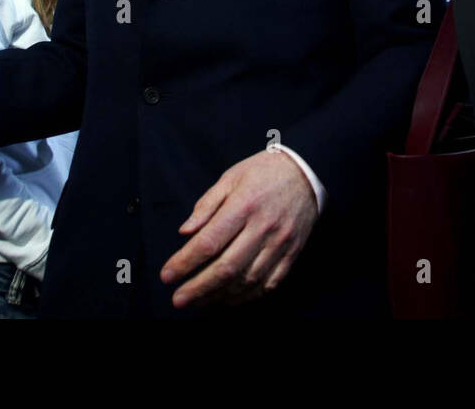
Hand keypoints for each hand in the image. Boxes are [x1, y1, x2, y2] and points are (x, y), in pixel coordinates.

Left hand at [159, 150, 317, 308]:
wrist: (307, 173)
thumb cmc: (263, 173)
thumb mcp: (231, 177)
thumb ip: (206, 205)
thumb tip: (185, 232)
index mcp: (244, 205)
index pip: (209, 242)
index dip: (185, 262)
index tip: (167, 275)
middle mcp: (263, 227)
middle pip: (227, 268)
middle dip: (198, 288)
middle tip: (178, 300)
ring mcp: (280, 243)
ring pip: (247, 280)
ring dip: (220, 295)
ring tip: (200, 302)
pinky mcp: (292, 253)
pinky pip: (269, 284)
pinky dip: (247, 296)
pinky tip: (229, 298)